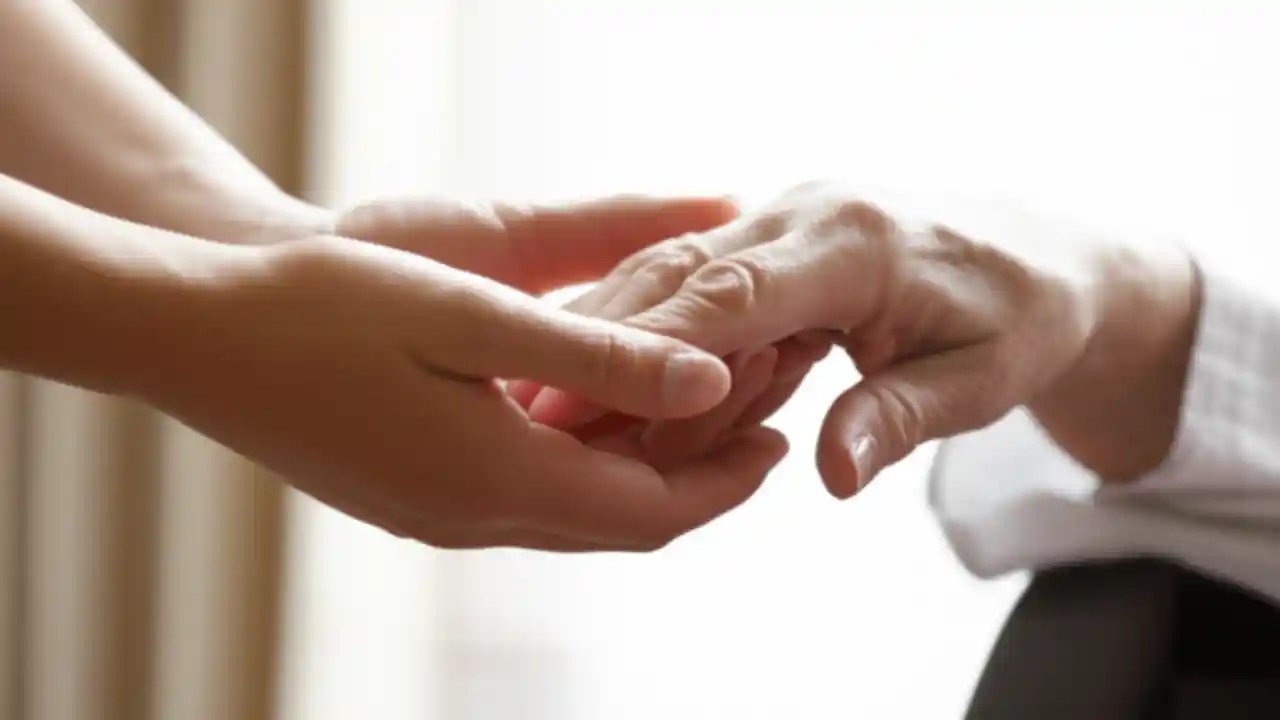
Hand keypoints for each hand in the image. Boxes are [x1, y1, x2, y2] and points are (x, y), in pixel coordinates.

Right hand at [135, 199, 786, 550]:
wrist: (190, 336)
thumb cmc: (321, 309)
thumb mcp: (471, 316)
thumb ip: (599, 356)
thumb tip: (709, 384)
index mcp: (498, 480)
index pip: (654, 513)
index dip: (728, 482)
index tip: (779, 434)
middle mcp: (473, 518)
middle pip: (623, 522)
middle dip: (699, 478)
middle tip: (754, 415)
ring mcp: (436, 514)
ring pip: (577, 511)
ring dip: (642, 468)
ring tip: (690, 407)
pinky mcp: (410, 494)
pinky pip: (526, 494)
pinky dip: (583, 463)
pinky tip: (593, 411)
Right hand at [530, 182, 1198, 495]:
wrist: (1038, 258)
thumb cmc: (1018, 320)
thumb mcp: (979, 381)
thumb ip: (899, 417)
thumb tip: (832, 474)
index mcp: (857, 241)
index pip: (736, 292)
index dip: (658, 344)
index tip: (588, 386)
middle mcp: (807, 213)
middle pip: (684, 275)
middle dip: (606, 339)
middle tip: (534, 399)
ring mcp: (784, 216)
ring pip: (674, 268)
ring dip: (610, 327)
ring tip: (541, 386)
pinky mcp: (771, 234)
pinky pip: (693, 274)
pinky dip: (643, 315)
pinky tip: (593, 356)